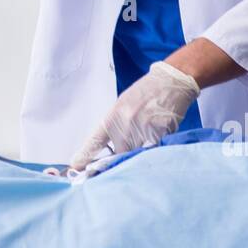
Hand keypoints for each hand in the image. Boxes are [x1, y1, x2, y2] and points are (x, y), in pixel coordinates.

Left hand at [68, 60, 200, 172]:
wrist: (171, 80)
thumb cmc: (146, 93)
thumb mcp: (124, 105)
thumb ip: (117, 125)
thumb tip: (113, 148)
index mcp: (113, 115)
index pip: (96, 140)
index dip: (85, 155)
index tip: (76, 166)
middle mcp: (125, 123)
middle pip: (120, 153)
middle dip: (125, 155)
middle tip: (132, 150)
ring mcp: (143, 128)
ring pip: (139, 154)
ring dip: (142, 152)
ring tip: (149, 136)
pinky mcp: (161, 131)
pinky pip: (156, 149)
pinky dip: (157, 146)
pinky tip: (160, 132)